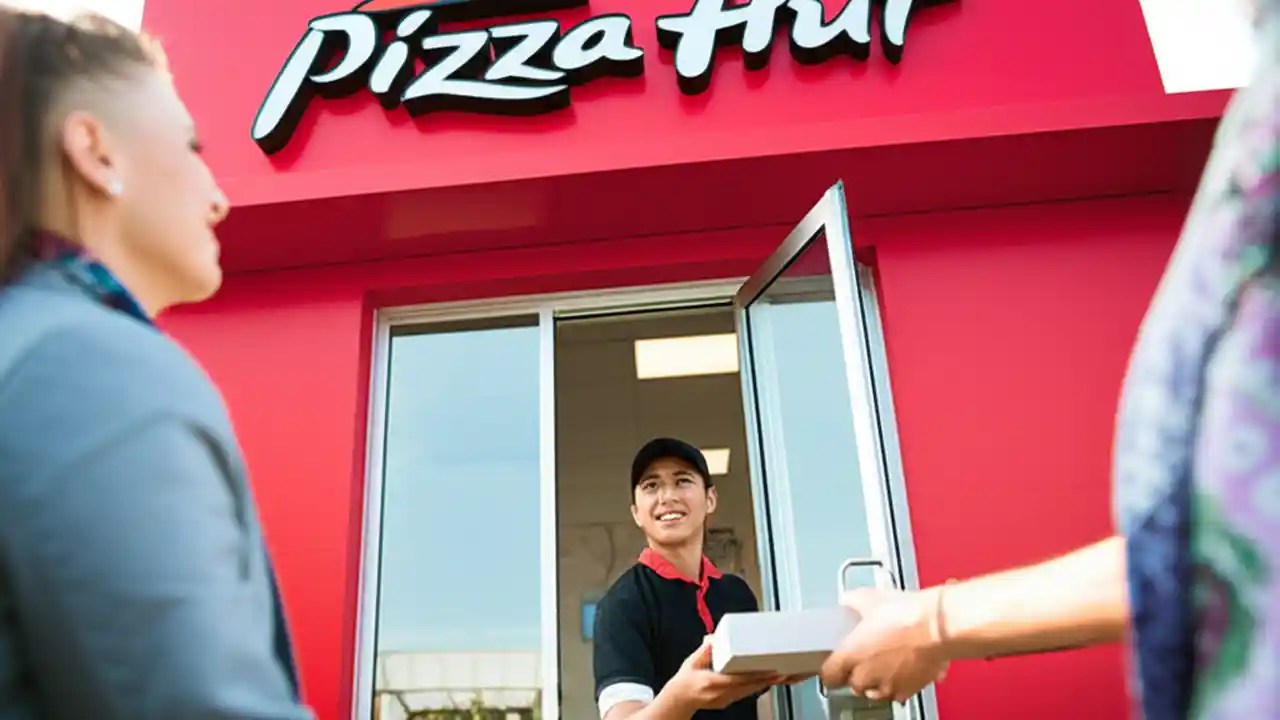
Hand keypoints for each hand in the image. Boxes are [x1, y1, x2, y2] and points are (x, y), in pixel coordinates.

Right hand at [664, 638, 783, 712]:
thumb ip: (704, 651)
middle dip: (765, 681)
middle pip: (747, 688)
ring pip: (747, 692)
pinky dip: (753, 688)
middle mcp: (720, 694)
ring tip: (777, 677)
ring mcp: (724, 700)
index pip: (738, 680)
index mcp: (712, 682)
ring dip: (762, 685)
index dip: (755, 676)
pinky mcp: (726, 702)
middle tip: (781, 674)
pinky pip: (743, 695)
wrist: (679, 699)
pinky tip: (762, 682)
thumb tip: (713, 638)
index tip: (769, 672)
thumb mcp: (692, 662)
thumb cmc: (685, 681)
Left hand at [818, 588, 949, 702]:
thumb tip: (848, 601)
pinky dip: (899, 682)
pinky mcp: (911, 689)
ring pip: (875, 691)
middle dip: (856, 674)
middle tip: (864, 657)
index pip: (828, 675)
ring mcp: (889, 686)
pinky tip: (904, 666)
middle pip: (853, 684)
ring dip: (876, 681)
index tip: (835, 663)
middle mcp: (866, 676)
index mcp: (849, 656)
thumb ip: (852, 603)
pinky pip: (899, 692)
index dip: (831, 669)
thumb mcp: (869, 598)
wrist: (937, 626)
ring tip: (884, 663)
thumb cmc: (904, 613)